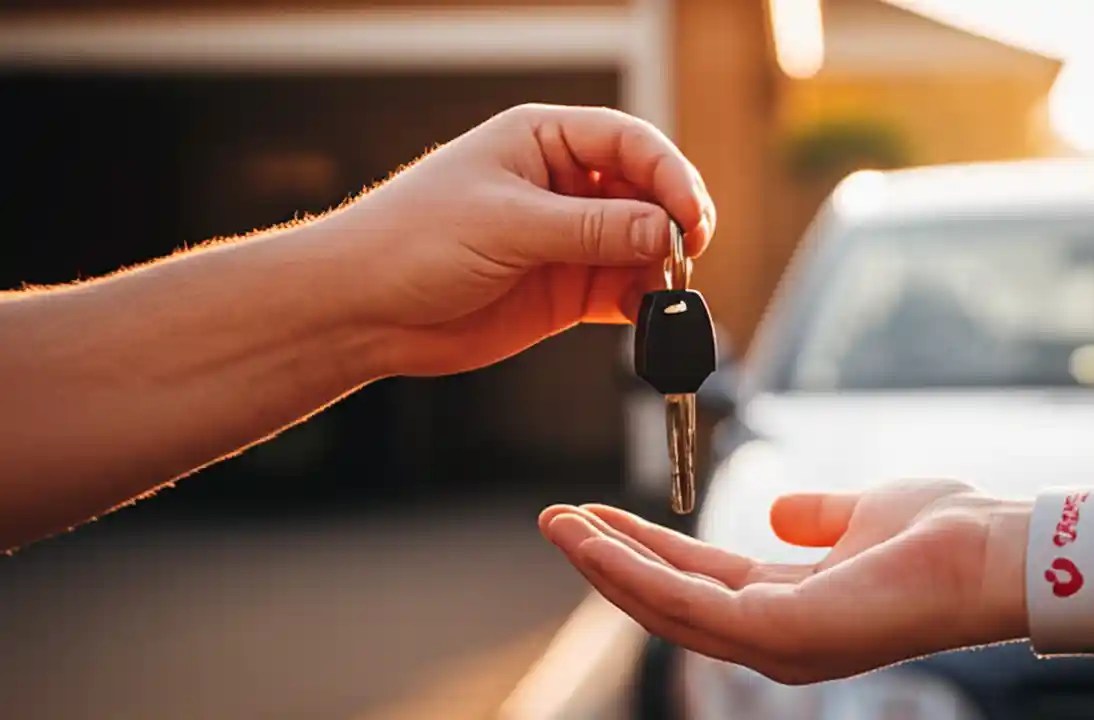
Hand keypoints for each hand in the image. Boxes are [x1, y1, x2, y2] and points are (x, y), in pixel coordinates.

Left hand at [318, 103, 714, 375]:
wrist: (365, 310)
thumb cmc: (412, 240)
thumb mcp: (507, 223)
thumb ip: (591, 228)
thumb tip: (663, 230)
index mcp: (544, 141)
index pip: (629, 143)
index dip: (668, 174)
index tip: (688, 216)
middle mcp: (563, 186)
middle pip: (646, 192)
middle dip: (674, 220)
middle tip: (689, 252)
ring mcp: (567, 240)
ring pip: (642, 244)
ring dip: (662, 266)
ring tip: (666, 290)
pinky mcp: (566, 290)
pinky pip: (624, 291)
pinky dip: (644, 302)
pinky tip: (646, 313)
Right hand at [539, 480, 1030, 683]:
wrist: (1001, 548)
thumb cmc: (947, 534)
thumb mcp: (861, 515)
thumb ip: (816, 517)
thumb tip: (780, 511)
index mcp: (791, 605)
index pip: (698, 579)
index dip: (644, 547)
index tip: (598, 513)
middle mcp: (776, 635)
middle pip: (669, 597)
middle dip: (609, 559)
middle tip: (554, 519)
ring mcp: (777, 643)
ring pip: (666, 605)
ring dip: (606, 565)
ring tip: (558, 525)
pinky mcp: (782, 635)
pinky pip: (689, 603)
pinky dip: (636, 572)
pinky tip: (600, 540)